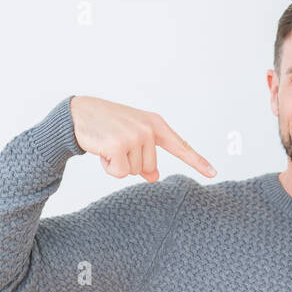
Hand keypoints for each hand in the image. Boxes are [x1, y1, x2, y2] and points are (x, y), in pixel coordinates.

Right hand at [69, 95, 215, 183]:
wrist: (78, 114)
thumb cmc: (107, 126)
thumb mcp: (131, 138)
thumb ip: (145, 156)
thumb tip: (154, 178)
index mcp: (155, 124)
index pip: (180, 146)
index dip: (197, 162)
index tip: (213, 173)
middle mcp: (148, 129)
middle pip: (150, 168)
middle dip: (131, 163)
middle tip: (116, 144)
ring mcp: (134, 136)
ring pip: (134, 171)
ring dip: (117, 164)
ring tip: (108, 145)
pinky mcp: (118, 145)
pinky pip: (119, 173)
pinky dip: (108, 167)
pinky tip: (101, 150)